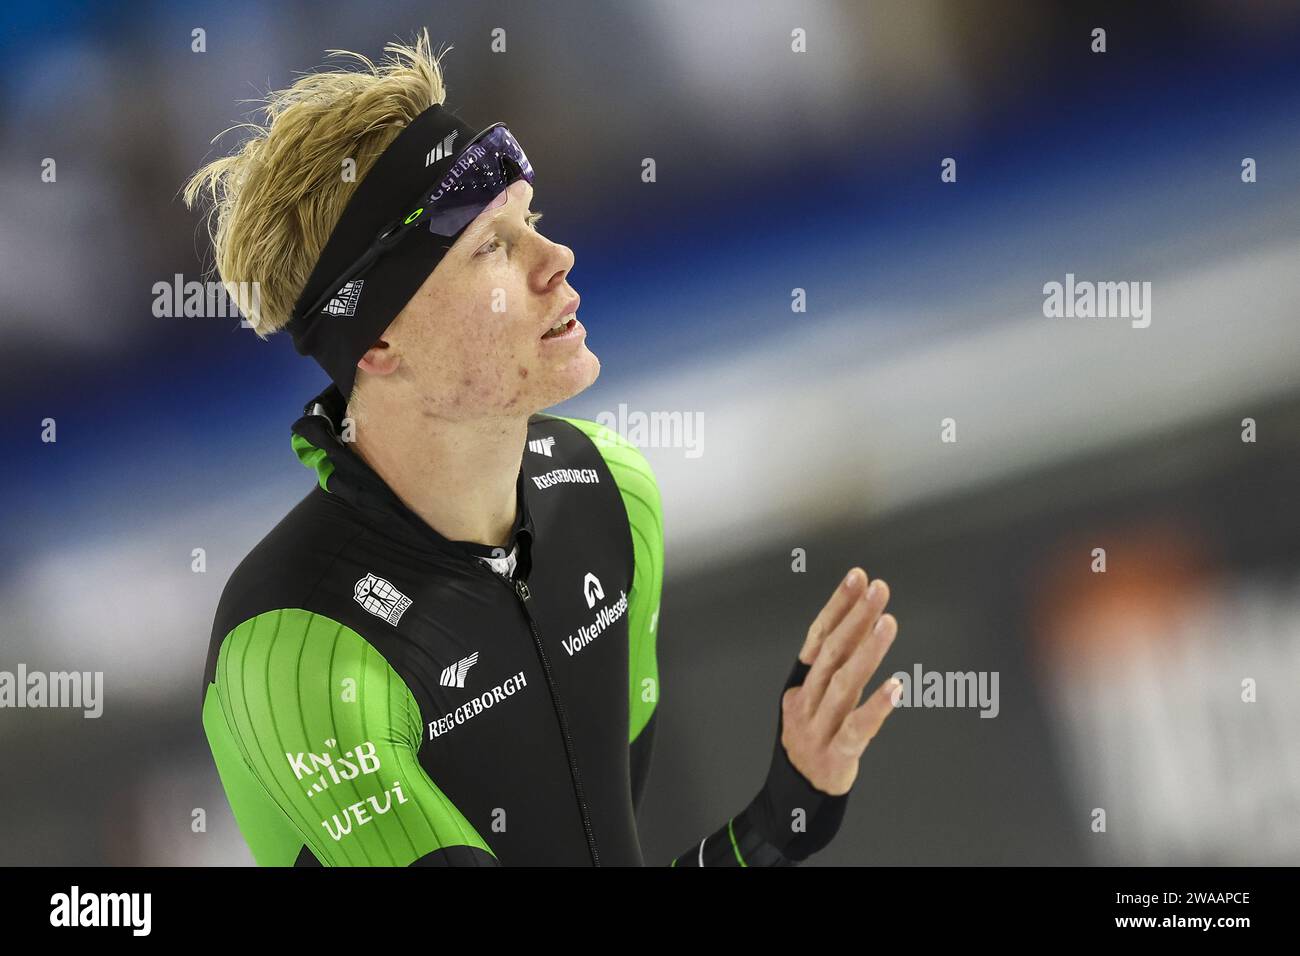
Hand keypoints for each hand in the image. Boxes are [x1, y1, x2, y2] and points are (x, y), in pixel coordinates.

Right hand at [782, 567, 898, 795]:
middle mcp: (806, 703)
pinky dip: (876, 707)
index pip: (818, 638)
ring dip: (866, 652)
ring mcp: (818, 730)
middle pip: (831, 654)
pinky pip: (857, 730)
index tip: (857, 577)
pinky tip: (896, 687)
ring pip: (843, 685)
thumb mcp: (814, 703)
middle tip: (879, 589)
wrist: (793, 798)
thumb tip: (860, 623)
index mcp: (800, 686)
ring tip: (887, 622)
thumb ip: (834, 669)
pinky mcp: (836, 757)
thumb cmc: (812, 742)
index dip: (837, 606)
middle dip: (855, 618)